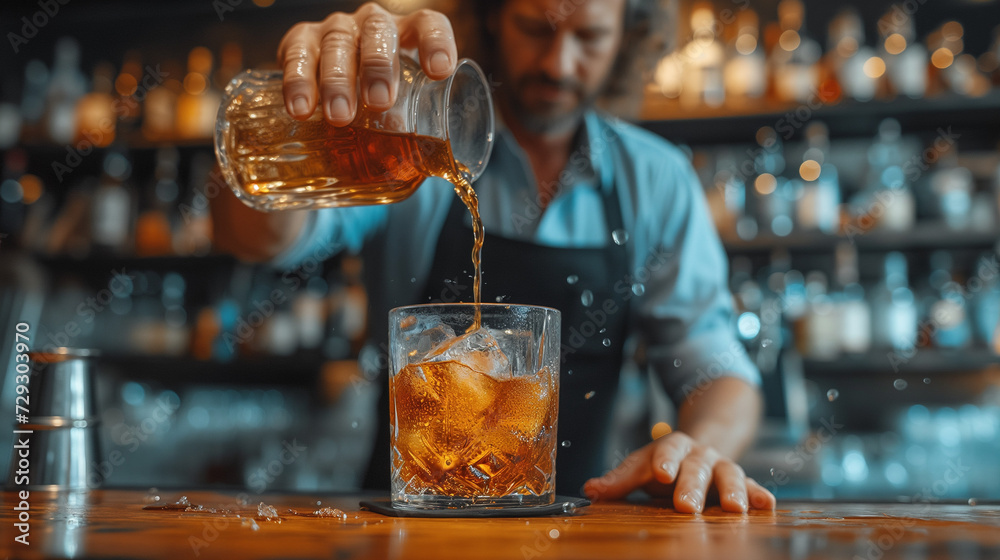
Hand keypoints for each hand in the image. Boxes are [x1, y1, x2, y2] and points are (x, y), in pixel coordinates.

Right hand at [277, 2, 457, 124]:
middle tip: (379, 101)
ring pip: (338, 42)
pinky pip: (297, 52)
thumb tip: (420, 171)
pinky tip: (300, 109)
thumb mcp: (400, 113)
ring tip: (339, 117)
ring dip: (338, 79)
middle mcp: (372, 25)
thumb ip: (412, 133)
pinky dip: (297, 80)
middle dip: (378, 65)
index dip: (436, 42)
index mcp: (408, 36)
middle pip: (378, 30)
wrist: (332, 95)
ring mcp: (336, 29)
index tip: (439, 71)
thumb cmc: (379, 106)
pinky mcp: (301, 40)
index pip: (428, 25)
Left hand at [583, 431, 775, 513]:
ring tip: (734, 508)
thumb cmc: (664, 463)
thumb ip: (618, 480)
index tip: (660, 474)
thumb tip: (590, 489)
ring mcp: (721, 466)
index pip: (666, 452)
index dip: (663, 462)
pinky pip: (752, 487)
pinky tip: (766, 506)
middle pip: (696, 468)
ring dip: (732, 491)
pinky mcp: (740, 482)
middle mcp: (699, 454)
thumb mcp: (640, 466)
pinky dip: (759, 495)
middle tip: (686, 506)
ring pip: (729, 474)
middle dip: (692, 486)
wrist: (700, 447)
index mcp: (672, 447)